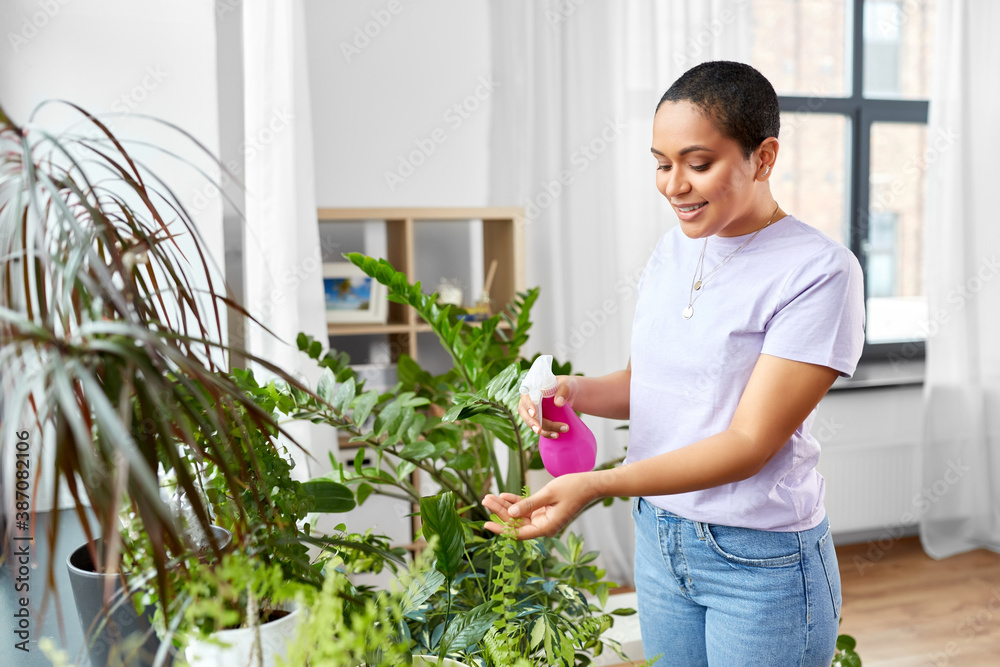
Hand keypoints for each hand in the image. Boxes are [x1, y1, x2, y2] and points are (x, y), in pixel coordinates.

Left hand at [482, 472, 596, 539]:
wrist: (591, 484)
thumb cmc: (573, 488)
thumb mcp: (549, 494)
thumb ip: (529, 504)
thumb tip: (511, 512)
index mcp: (547, 527)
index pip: (519, 533)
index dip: (501, 529)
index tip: (486, 523)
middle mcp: (544, 526)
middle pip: (516, 523)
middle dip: (500, 512)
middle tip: (485, 500)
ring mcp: (544, 518)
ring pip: (519, 515)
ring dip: (505, 506)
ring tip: (489, 497)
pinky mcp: (545, 510)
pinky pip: (526, 508)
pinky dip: (516, 502)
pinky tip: (503, 496)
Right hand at [518, 375, 578, 438]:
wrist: (570, 393)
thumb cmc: (566, 386)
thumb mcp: (567, 385)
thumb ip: (563, 391)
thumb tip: (558, 403)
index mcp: (533, 388)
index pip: (526, 396)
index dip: (528, 405)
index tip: (534, 414)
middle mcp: (529, 400)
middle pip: (525, 412)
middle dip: (532, 422)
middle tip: (539, 430)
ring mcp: (532, 411)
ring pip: (531, 422)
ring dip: (542, 430)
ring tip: (556, 434)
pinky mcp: (538, 419)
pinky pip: (539, 428)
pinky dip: (547, 433)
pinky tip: (556, 435)